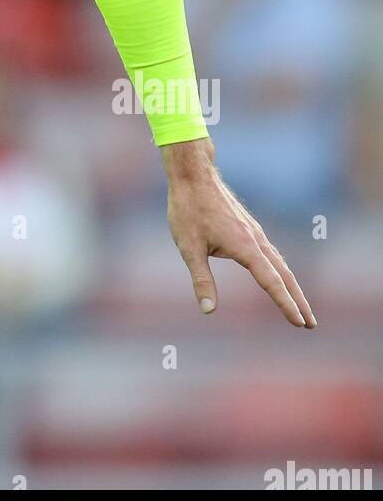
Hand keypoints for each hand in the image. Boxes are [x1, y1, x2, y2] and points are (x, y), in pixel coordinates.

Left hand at [162, 138, 315, 327]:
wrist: (193, 174)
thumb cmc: (188, 209)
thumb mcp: (189, 248)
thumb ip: (201, 280)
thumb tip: (208, 311)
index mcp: (245, 246)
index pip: (272, 282)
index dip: (286, 304)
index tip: (300, 324)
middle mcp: (256, 239)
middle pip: (284, 275)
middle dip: (298, 300)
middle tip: (311, 325)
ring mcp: (254, 232)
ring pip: (279, 263)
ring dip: (291, 287)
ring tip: (301, 306)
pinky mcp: (248, 227)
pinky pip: (271, 253)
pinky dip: (280, 270)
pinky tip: (278, 276)